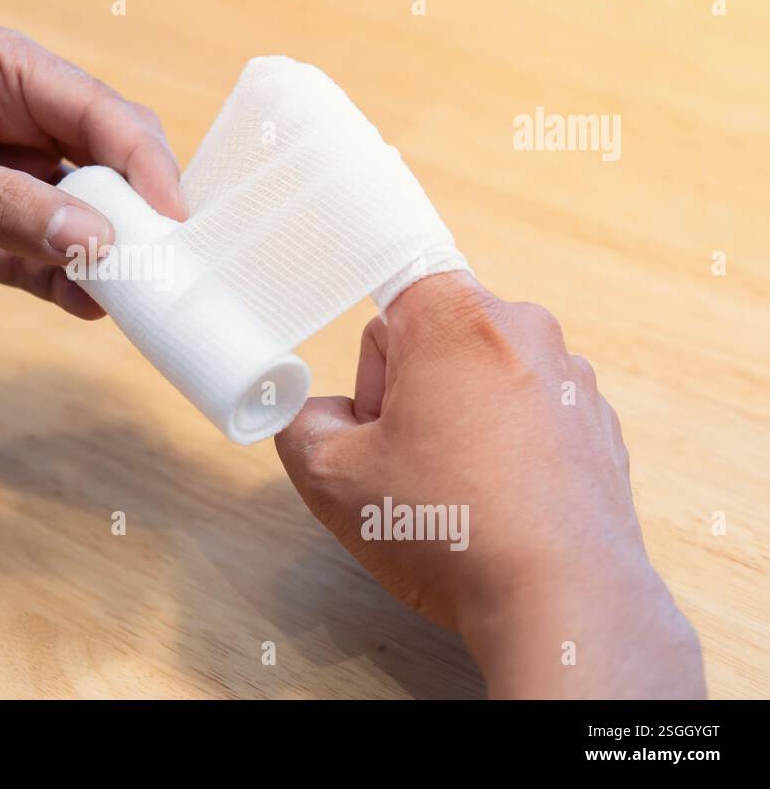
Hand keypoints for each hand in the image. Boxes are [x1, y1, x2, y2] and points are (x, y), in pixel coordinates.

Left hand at [0, 25, 183, 313]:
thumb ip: (11, 209)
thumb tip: (100, 242)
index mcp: (2, 70)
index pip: (99, 111)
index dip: (144, 163)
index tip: (174, 219)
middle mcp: (8, 121)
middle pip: (100, 163)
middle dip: (133, 209)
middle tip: (162, 262)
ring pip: (75, 217)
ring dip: (103, 254)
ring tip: (135, 296)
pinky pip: (36, 260)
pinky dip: (64, 284)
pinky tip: (91, 308)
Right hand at [275, 271, 703, 696]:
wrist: (561, 604)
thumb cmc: (448, 529)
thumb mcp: (330, 475)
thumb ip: (301, 423)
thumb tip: (324, 418)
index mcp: (459, 318)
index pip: (393, 294)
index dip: (373, 362)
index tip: (377, 414)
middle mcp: (527, 330)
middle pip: (438, 338)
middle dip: (411, 393)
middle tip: (404, 463)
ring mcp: (572, 379)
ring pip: (484, 379)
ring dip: (458, 420)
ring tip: (454, 494)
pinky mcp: (597, 427)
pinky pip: (531, 416)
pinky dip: (507, 447)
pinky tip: (496, 505)